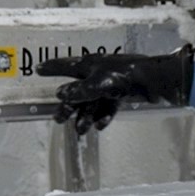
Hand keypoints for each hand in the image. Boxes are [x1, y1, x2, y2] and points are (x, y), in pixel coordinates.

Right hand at [37, 46, 194, 133]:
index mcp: (90, 64)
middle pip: (77, 90)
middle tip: (58, 120)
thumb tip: (60, 95)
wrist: (156, 80)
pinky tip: (99, 127)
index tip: (38, 69)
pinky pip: (109, 106)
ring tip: (80, 131)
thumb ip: (79, 90)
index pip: (65, 65)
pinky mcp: (123, 93)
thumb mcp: (99, 83)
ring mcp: (111, 83)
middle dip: (68, 106)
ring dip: (85, 116)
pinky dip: (104, 116)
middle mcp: (98, 72)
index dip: (52, 67)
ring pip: (92, 102)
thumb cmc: (125, 75)